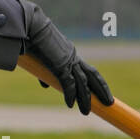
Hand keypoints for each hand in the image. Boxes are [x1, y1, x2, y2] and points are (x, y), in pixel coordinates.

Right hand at [15, 0, 112, 114]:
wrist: (30, 26)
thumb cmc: (33, 36)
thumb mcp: (42, 57)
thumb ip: (45, 72)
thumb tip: (46, 85)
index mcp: (70, 53)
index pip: (87, 69)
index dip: (95, 82)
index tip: (100, 91)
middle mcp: (73, 57)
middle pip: (93, 76)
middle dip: (102, 90)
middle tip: (109, 103)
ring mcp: (68, 61)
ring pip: (83, 83)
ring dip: (86, 99)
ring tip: (86, 112)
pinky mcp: (59, 65)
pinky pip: (68, 84)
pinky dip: (70, 95)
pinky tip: (70, 105)